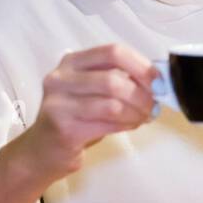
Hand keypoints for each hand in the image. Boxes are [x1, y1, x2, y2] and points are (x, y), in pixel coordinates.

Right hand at [0, 44, 157, 202]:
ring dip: (136, 112)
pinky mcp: (63, 127)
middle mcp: (61, 78)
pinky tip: (130, 125)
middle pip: (114, 79)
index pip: (113, 52)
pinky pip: (107, 122)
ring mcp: (59, 102)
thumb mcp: (94, 91)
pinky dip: (126, 124)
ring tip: (142, 117)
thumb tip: (158, 81)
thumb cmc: (76, 117)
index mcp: (72, 61)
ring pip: (113, 103)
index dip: (141, 65)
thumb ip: (120, 80)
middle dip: (143, 94)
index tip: (159, 80)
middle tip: (154, 105)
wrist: (43, 150)